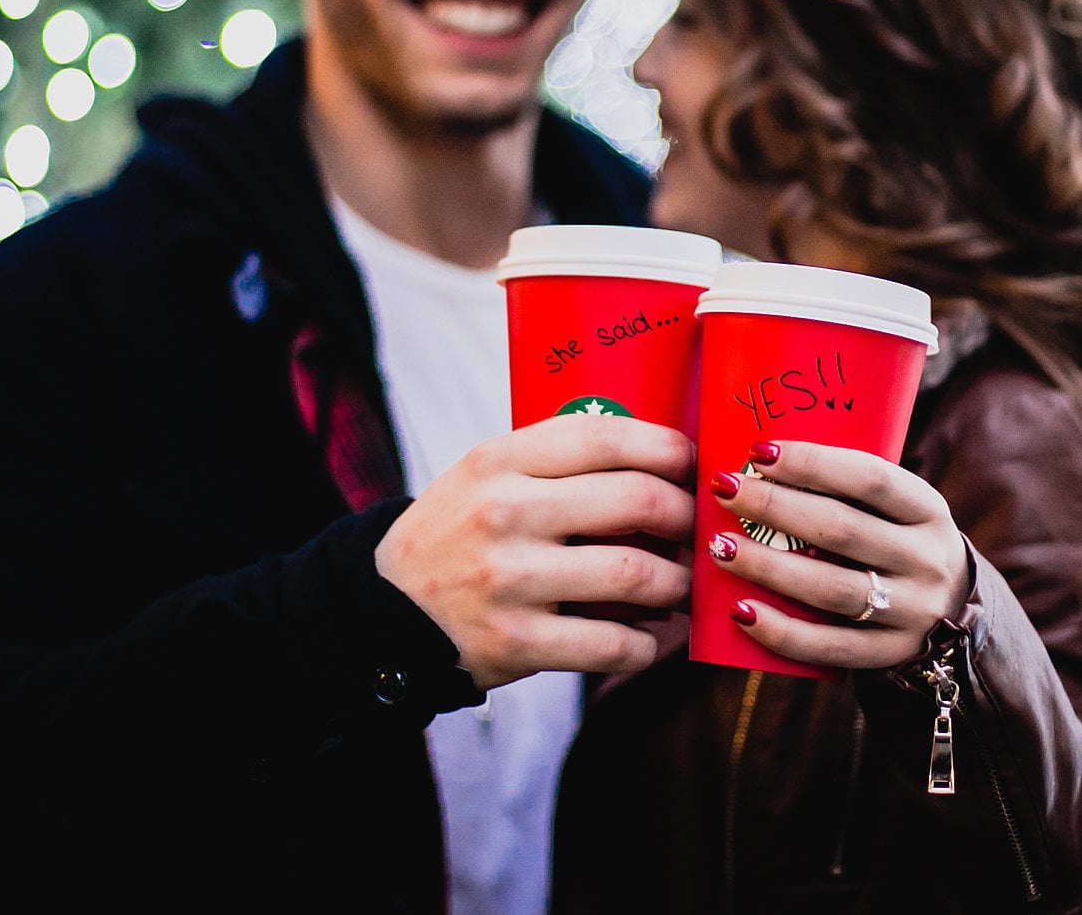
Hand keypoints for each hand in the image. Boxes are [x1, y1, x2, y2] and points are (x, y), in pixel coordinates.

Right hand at [375, 414, 694, 690]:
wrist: (382, 611)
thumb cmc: (458, 534)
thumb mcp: (486, 475)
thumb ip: (557, 461)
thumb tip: (663, 460)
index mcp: (497, 462)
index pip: (604, 437)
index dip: (667, 447)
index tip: (693, 461)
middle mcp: (503, 513)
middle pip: (636, 501)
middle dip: (686, 516)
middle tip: (698, 529)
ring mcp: (509, 581)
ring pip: (635, 573)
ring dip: (677, 583)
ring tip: (681, 585)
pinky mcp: (516, 643)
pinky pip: (612, 644)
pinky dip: (647, 645)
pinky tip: (650, 637)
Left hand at [707, 440, 969, 669]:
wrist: (951, 611)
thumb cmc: (898, 541)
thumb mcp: (897, 508)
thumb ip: (848, 489)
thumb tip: (762, 461)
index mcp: (928, 510)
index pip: (870, 479)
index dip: (812, 463)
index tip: (759, 452)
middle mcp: (926, 560)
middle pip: (842, 530)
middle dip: (775, 507)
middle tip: (725, 491)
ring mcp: (912, 612)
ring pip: (831, 589)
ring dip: (769, 567)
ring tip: (720, 547)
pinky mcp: (889, 654)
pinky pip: (828, 647)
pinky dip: (781, 631)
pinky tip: (741, 612)